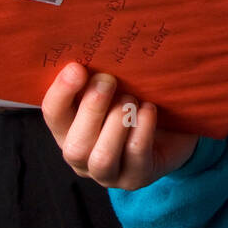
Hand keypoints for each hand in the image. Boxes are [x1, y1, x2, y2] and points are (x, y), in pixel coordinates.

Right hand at [42, 62, 197, 189]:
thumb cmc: (137, 102)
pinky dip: (142, 130)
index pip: (53, 115)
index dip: (61, 93)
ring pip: (101, 158)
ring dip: (116, 124)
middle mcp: (82, 156)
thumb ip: (99, 77)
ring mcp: (109, 173)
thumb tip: (96, 49)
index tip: (77, 67)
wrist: (174, 130)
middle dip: (91, 109)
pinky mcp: (137, 178)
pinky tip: (149, 110)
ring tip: (132, 100)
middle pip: (74, 144)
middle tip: (108, 80)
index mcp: (69, 130)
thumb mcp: (116, 88)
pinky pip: (135, 156)